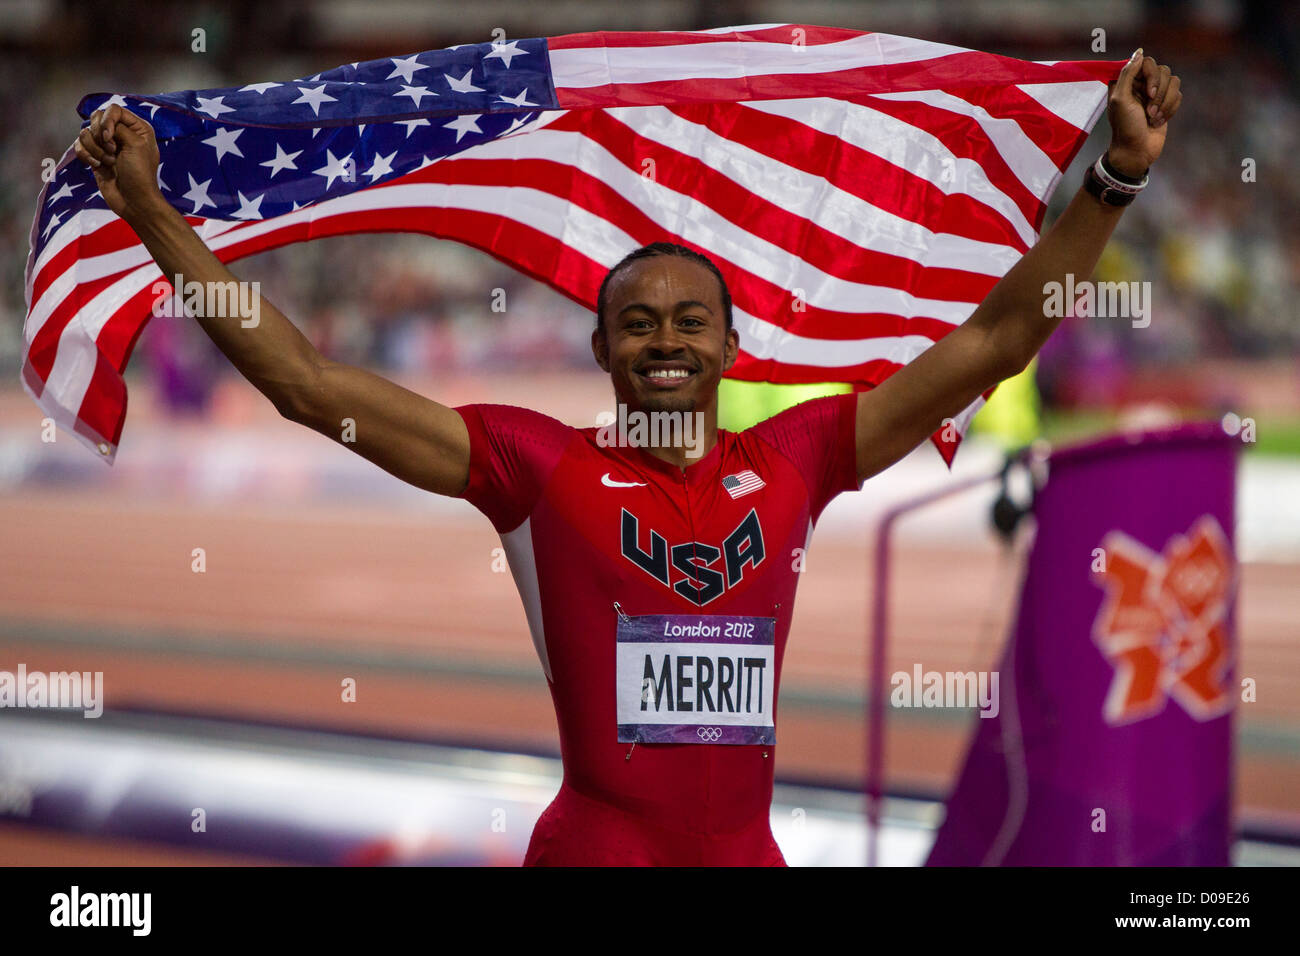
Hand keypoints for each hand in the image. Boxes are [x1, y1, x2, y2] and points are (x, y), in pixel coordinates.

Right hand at [72, 104, 162, 221]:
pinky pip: (79, 146)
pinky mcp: (95, 156)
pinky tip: (97, 166)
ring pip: (86, 132)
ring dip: (95, 148)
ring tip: (109, 162)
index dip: (107, 121)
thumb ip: (117, 126)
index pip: (113, 110)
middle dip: (99, 135)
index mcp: (137, 128)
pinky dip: (85, 155)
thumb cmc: (139, 174)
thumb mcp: (135, 144)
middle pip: (96, 117)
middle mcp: (122, 133)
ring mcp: (107, 145)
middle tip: (112, 151)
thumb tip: (102, 123)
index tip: (110, 139)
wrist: (133, 201)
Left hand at [1105, 48, 1181, 178]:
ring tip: (1152, 118)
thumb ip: (1127, 73)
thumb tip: (1139, 51)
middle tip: (1148, 110)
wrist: (1136, 151)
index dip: (1151, 76)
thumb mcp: (1120, 99)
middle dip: (1159, 92)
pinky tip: (1158, 122)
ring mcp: (1155, 94)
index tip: (1147, 92)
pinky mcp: (1166, 103)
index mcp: (1127, 81)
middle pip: (1163, 70)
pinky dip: (1170, 109)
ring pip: (1174, 82)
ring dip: (1165, 102)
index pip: (1147, 62)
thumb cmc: (1125, 127)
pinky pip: (1179, 95)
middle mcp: (1141, 84)